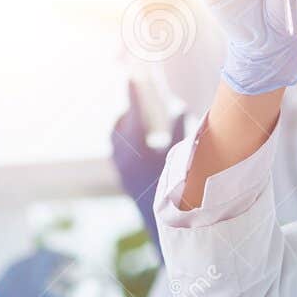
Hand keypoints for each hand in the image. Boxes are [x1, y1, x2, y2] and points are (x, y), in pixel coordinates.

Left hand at [0, 248, 75, 296]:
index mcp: (34, 261)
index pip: (55, 253)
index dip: (69, 257)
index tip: (80, 261)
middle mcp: (23, 262)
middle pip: (46, 260)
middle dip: (63, 266)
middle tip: (75, 272)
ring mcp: (13, 271)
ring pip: (37, 270)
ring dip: (53, 276)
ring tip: (64, 286)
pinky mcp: (6, 281)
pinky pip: (27, 277)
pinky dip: (40, 282)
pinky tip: (44, 294)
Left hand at [111, 82, 186, 254]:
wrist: (165, 221)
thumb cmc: (176, 187)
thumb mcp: (178, 155)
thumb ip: (178, 131)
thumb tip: (180, 108)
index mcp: (138, 148)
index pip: (134, 113)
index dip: (134, 94)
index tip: (132, 76)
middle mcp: (123, 156)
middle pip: (121, 124)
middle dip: (130, 110)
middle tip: (140, 97)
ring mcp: (119, 166)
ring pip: (115, 137)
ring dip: (125, 125)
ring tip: (139, 119)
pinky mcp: (121, 174)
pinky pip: (117, 149)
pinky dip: (125, 139)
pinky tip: (138, 140)